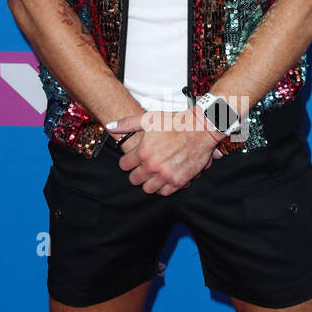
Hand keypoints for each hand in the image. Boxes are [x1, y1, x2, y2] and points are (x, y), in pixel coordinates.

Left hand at [104, 109, 223, 195]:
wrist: (201, 128)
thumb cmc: (175, 122)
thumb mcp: (149, 118)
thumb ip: (127, 124)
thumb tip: (110, 126)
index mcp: (143, 151)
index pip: (124, 165)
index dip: (127, 161)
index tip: (132, 159)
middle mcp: (153, 166)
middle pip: (134, 180)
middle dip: (136, 173)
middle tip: (143, 167)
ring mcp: (166, 175)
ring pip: (148, 189)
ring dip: (149, 182)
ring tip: (154, 173)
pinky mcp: (179, 181)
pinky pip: (165, 192)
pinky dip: (164, 187)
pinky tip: (165, 178)